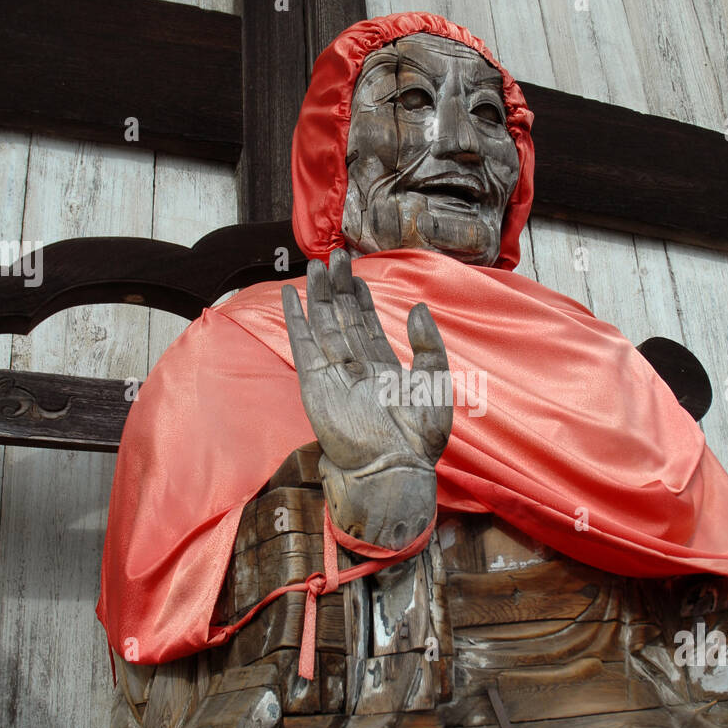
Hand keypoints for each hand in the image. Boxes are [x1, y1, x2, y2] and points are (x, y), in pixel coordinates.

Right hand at [281, 250, 451, 547]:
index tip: (355, 271)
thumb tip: (418, 307)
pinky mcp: (315, 384)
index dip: (361, 297)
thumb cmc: (418, 440)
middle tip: (334, 255)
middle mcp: (357, 368)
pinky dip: (296, 320)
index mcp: (385, 370)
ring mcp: (334, 375)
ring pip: (324, 325)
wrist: (391, 472)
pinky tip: (291, 296)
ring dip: (319, 295)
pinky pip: (303, 345)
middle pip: (343, 318)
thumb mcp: (436, 386)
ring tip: (316, 266)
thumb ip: (428, 346)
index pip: (368, 324)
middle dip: (339, 287)